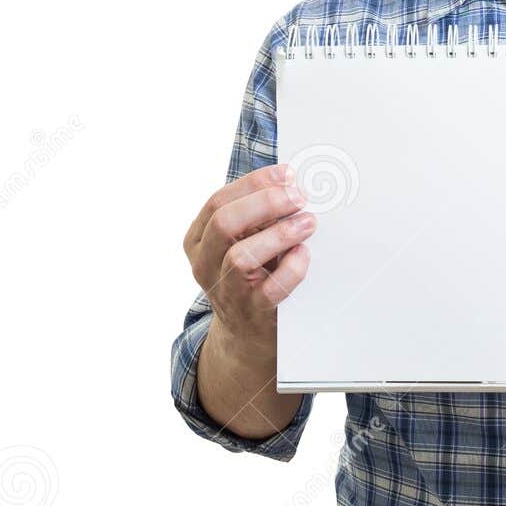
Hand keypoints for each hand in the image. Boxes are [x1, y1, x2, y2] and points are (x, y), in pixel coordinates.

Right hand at [181, 163, 315, 356]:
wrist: (247, 331)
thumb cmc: (249, 273)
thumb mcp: (241, 240)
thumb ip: (255, 214)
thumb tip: (289, 181)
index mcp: (198, 239)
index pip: (219, 201)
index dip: (254, 183)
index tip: (286, 174)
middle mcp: (205, 264)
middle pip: (224, 223)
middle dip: (265, 203)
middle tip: (298, 197)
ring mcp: (226, 290)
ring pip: (241, 257)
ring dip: (279, 235)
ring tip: (307, 223)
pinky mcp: (253, 312)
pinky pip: (271, 288)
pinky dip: (292, 268)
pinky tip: (304, 254)